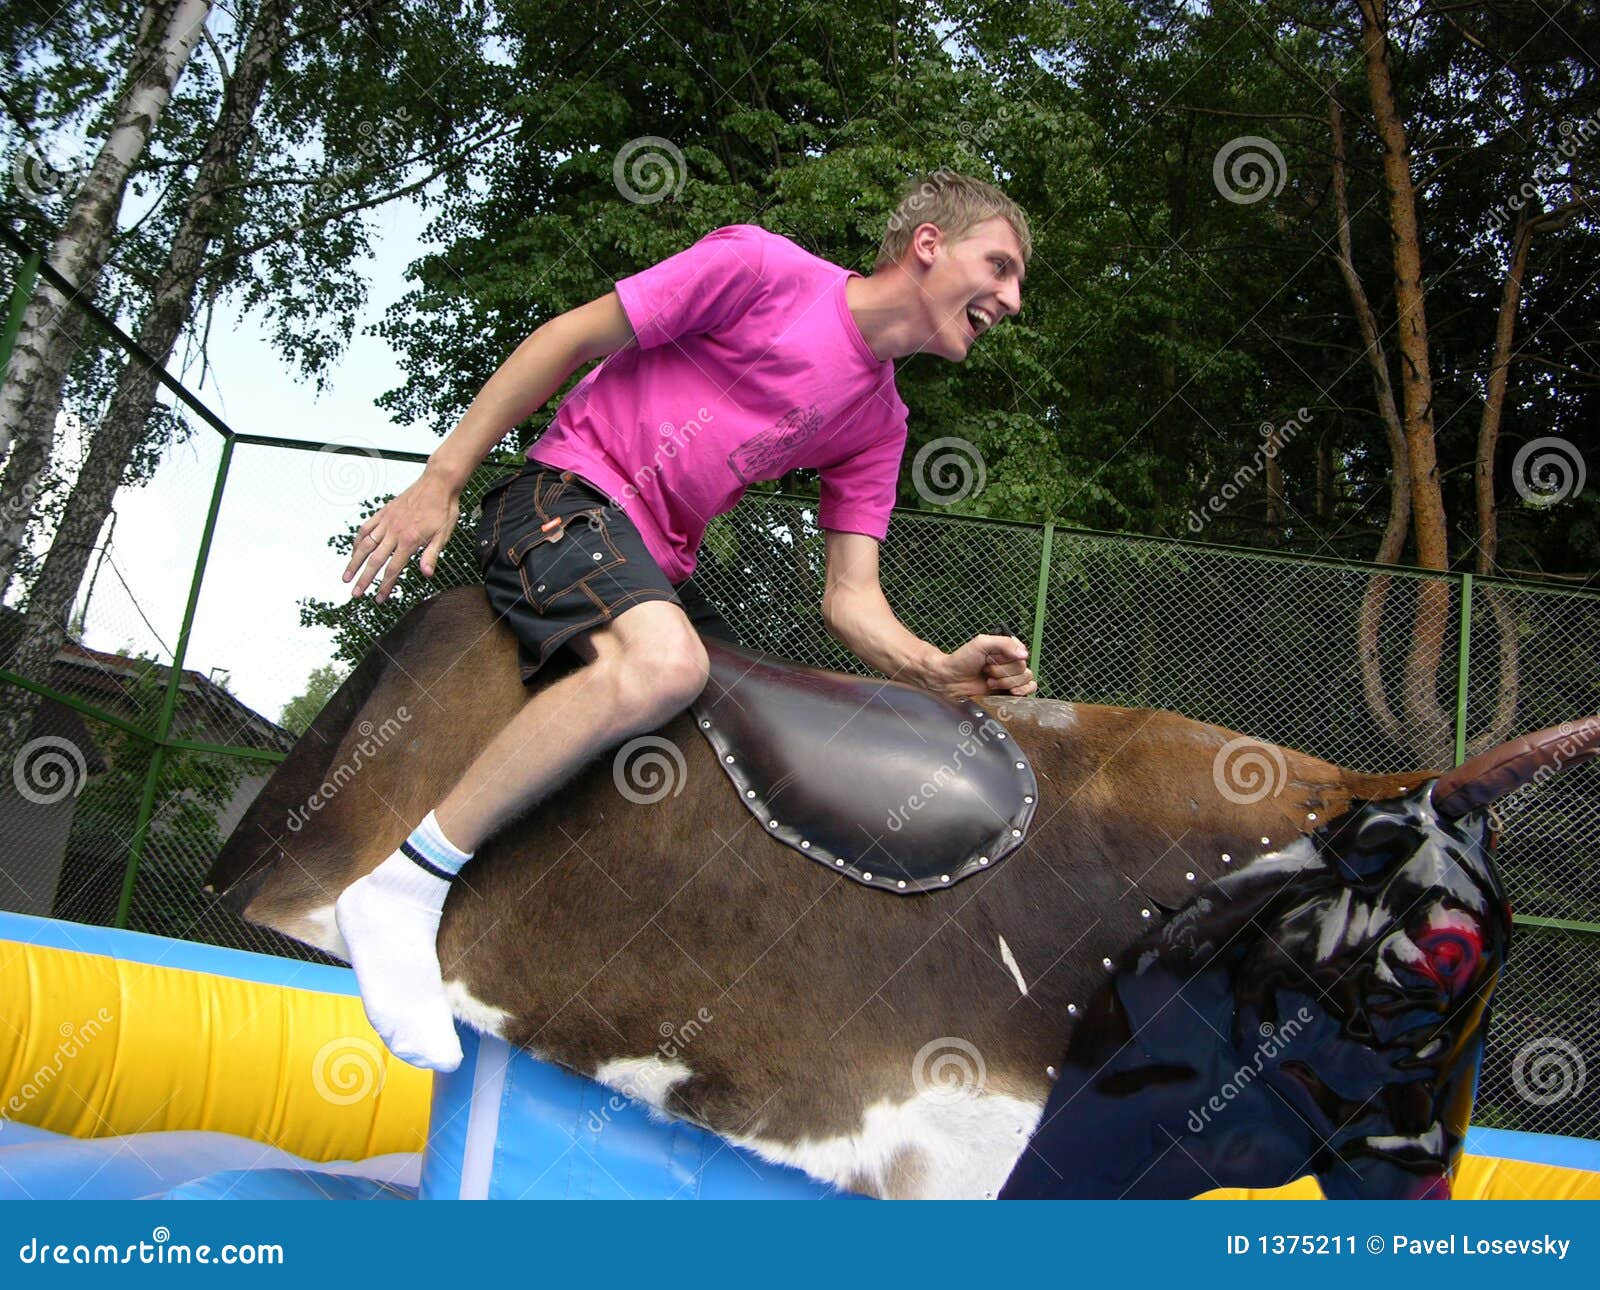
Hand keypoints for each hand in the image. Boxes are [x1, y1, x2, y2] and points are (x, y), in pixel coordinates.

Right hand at [342, 469, 459, 601]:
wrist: (438, 483)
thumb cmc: (443, 510)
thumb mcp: (444, 535)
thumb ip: (432, 555)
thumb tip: (427, 574)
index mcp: (410, 540)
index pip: (393, 569)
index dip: (384, 586)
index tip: (378, 599)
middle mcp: (394, 532)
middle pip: (374, 561)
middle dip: (364, 579)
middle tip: (355, 594)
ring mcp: (387, 522)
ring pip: (365, 545)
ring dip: (354, 562)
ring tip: (346, 577)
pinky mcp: (383, 513)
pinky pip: (366, 528)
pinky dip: (358, 541)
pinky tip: (354, 551)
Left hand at [926, 633, 1036, 699]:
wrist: (950, 680)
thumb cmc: (961, 660)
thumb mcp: (981, 643)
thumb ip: (1004, 644)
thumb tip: (1024, 654)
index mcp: (1005, 649)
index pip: (1022, 651)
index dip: (1009, 657)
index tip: (993, 658)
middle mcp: (1009, 662)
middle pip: (1023, 667)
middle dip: (1003, 671)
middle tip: (986, 671)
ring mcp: (1010, 677)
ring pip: (1025, 679)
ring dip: (1006, 682)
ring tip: (990, 682)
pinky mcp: (1009, 691)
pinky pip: (1030, 689)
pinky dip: (1023, 690)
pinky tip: (1010, 691)